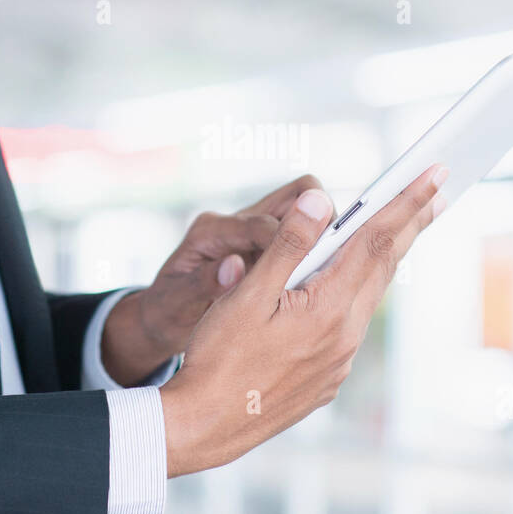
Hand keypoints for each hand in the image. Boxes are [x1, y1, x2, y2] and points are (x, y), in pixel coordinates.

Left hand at [100, 174, 335, 385]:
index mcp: (212, 230)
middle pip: (296, 196)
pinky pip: (311, 238)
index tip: (311, 264)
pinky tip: (341, 280)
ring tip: (347, 266)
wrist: (165, 317)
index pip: (261, 224)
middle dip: (322, 220)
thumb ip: (202, 284)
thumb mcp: (176, 302)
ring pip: (309, 213)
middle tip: (343, 252)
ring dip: (328, 236)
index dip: (289, 242)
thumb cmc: (168, 309)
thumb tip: (232, 267)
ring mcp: (259, 232)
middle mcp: (238, 222)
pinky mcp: (274, 248)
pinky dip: (328, 253)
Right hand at [159, 163, 448, 475]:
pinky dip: (357, 292)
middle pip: (385, 265)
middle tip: (438, 191)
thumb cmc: (217, 359)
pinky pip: (349, 325)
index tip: (436, 172)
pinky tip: (348, 285)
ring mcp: (339, 361)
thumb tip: (322, 200)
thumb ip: (288, 244)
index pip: (376, 239)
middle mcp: (345, 336)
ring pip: (368, 295)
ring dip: (385, 258)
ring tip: (401, 229)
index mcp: (327, 308)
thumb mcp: (246, 294)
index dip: (407, 201)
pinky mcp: (326, 379)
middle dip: (411, 223)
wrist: (204, 427)